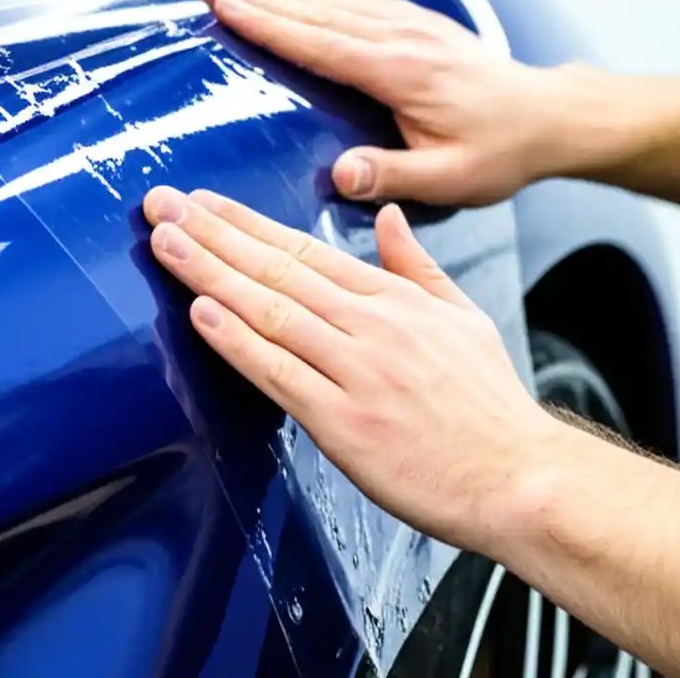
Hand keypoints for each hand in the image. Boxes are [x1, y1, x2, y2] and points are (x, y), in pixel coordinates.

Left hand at [141, 186, 561, 552]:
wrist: (517, 476)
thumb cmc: (489, 405)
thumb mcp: (464, 317)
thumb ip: (417, 267)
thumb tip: (389, 219)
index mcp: (395, 300)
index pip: (306, 250)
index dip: (247, 224)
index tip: (204, 203)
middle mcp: (371, 327)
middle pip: (278, 270)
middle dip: (213, 234)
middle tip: (162, 205)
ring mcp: (356, 373)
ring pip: (271, 312)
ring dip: (211, 275)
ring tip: (166, 245)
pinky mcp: (344, 424)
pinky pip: (279, 374)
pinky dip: (238, 342)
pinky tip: (202, 314)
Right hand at [201, 0, 614, 205]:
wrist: (548, 117)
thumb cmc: (498, 152)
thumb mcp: (449, 178)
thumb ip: (393, 175)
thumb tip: (340, 175)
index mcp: (400, 74)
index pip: (319, 44)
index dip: (268, 25)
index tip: (224, 9)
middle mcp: (401, 39)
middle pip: (317, 13)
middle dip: (259, 0)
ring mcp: (411, 27)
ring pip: (335, 0)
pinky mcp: (419, 26)